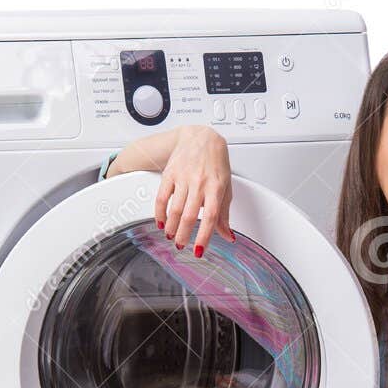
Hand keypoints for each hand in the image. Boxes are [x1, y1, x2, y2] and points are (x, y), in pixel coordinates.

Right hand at [157, 125, 235, 257]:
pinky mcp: (170, 173)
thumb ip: (225, 213)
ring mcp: (184, 178)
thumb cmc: (216, 162)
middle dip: (183, 235)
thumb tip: (227, 236)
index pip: (211, 217)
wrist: (201, 137)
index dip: (204, 236)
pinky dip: (159, 213)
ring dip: (171, 227)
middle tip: (180, 246)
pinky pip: (161, 197)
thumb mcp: (226, 186)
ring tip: (171, 236)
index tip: (198, 250)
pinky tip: (161, 222)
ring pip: (175, 209)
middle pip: (190, 215)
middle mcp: (200, 183)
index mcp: (216, 187)